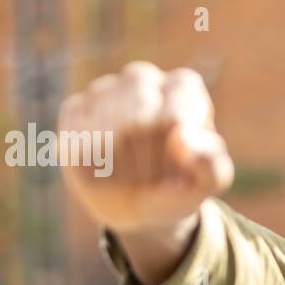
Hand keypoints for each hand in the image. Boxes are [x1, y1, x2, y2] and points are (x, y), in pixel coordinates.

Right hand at [57, 61, 232, 237]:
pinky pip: (76, 142)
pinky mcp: (74, 109)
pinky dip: (92, 171)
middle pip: (135, 122)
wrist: (143, 206)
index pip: (173, 118)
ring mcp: (105, 89)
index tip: (179, 174)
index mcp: (183, 87)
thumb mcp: (208, 183)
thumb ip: (210, 165)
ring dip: (119, 171)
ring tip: (132, 177)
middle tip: (153, 180)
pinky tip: (105, 175)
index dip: (172, 158)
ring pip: (102, 133)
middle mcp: (142, 78)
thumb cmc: (181, 186)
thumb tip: (180, 137)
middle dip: (145, 165)